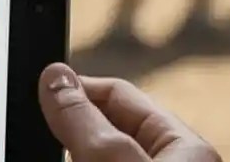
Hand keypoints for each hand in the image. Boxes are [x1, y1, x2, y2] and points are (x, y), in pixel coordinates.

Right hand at [38, 63, 220, 161]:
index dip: (78, 89)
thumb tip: (55, 76)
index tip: (43, 93)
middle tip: (49, 136)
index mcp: (187, 148)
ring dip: (74, 152)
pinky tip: (64, 160)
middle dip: (74, 128)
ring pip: (100, 156)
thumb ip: (82, 118)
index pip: (120, 95)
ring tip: (58, 152)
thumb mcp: (111, 160)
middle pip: (107, 129)